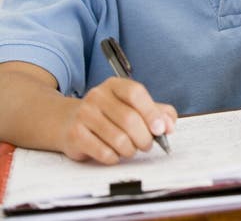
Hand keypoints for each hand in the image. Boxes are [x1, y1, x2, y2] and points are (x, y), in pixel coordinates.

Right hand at [58, 78, 176, 163]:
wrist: (68, 120)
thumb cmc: (108, 115)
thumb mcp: (131, 106)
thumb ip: (156, 112)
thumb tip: (169, 125)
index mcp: (114, 85)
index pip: (136, 93)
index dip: (151, 112)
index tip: (160, 129)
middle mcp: (98, 95)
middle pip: (129, 119)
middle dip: (143, 138)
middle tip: (146, 145)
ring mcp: (84, 114)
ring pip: (118, 139)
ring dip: (130, 150)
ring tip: (130, 149)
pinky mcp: (75, 134)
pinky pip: (103, 152)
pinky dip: (114, 158)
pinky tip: (114, 154)